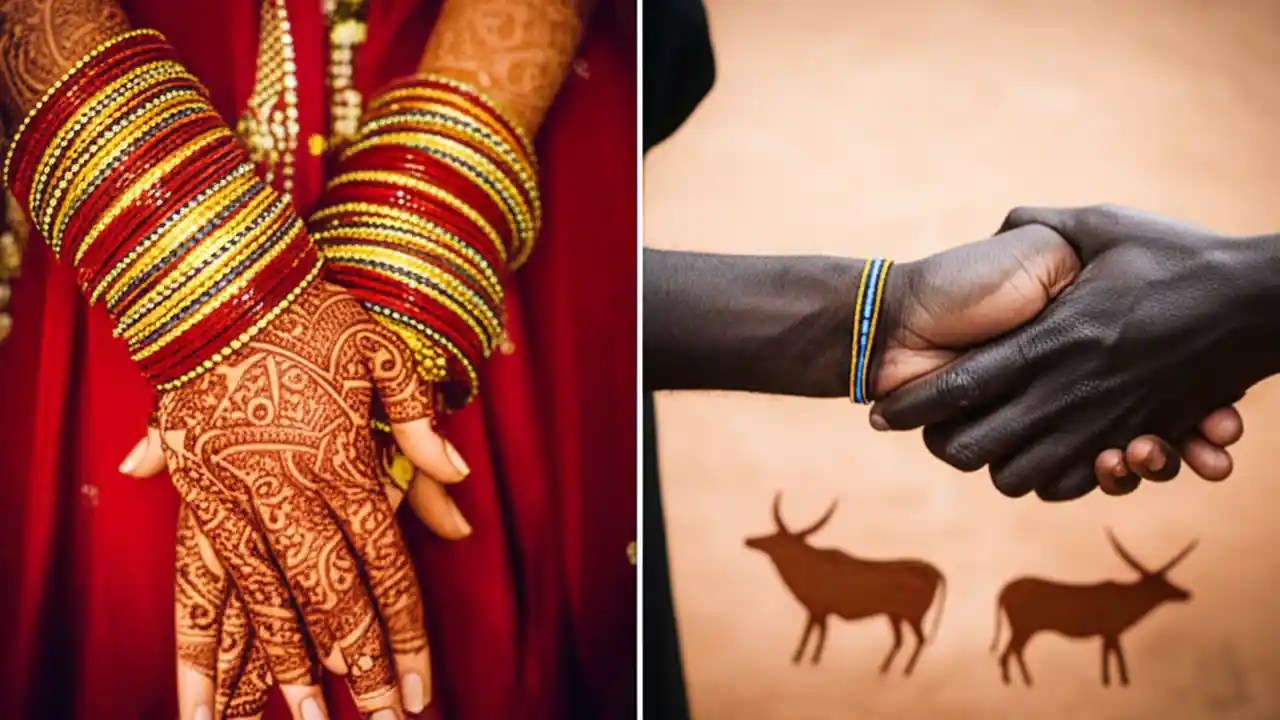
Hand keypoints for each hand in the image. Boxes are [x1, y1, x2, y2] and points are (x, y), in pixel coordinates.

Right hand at [139, 280, 441, 718]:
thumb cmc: (309, 315)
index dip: (403, 631)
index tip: (419, 683)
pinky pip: (202, 577)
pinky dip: (212, 632)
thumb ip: (420, 423)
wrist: (218, 281)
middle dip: (358, 663)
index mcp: (344, 462)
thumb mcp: (382, 355)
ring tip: (306, 719)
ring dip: (288, 665)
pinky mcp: (193, 493)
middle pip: (331, 596)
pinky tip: (221, 678)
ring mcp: (236, 495)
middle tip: (382, 717)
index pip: (384, 567)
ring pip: (265, 600)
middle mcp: (291, 490)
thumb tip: (459, 486)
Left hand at [872, 205, 1272, 498]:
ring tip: (984, 442)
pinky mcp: (1136, 438)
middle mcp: (1069, 391)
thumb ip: (1039, 224)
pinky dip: (1050, 479)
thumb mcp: (1103, 223)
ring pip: (1020, 477)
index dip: (911, 404)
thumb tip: (999, 225)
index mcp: (1050, 339)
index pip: (958, 386)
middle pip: (977, 446)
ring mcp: (1103, 422)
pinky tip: (1040, 454)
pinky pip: (1074, 484)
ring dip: (995, 464)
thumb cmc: (1178, 255)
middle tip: (934, 429)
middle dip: (944, 442)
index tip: (879, 409)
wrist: (1260, 300)